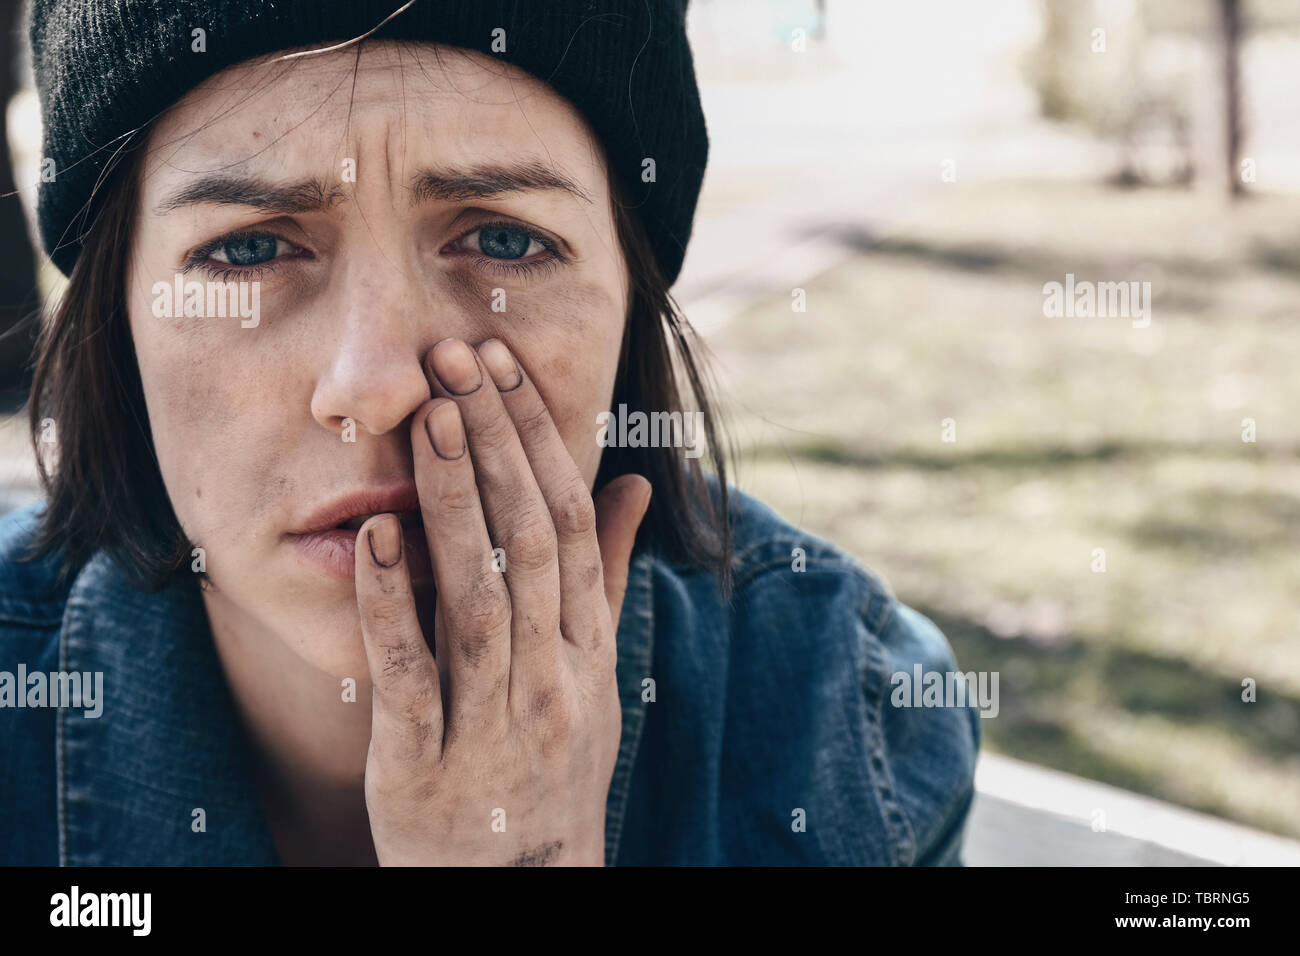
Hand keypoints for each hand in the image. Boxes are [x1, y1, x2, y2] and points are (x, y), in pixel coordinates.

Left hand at [353, 336, 650, 865]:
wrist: (521, 885)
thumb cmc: (552, 762)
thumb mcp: (595, 672)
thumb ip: (607, 576)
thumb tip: (632, 484)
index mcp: (586, 648)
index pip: (573, 524)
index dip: (540, 440)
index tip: (504, 367)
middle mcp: (551, 675)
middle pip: (530, 540)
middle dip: (497, 444)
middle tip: (461, 359)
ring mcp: (491, 717)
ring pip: (479, 593)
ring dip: (454, 499)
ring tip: (430, 416)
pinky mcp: (423, 760)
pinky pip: (410, 671)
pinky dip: (393, 599)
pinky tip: (376, 533)